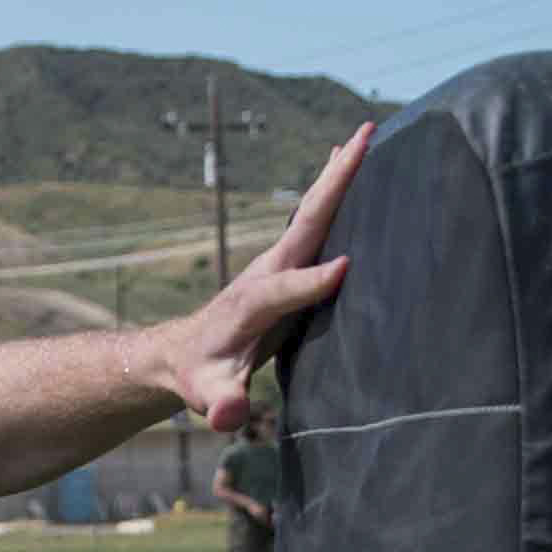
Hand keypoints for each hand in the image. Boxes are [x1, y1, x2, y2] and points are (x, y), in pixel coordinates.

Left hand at [163, 126, 368, 431]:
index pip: (285, 289)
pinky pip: (315, 219)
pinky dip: (333, 189)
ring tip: (367, 135)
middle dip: (335, 184)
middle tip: (364, 139)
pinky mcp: (287, 262)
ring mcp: (278, 260)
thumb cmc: (203, 378)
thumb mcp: (208, 397)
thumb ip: (219, 405)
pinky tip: (344, 161)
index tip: (349, 266)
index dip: (312, 282)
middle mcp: (266, 270)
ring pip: (313, 211)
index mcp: (253, 303)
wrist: (185, 353)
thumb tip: (227, 416)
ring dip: (339, 174)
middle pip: (305, 222)